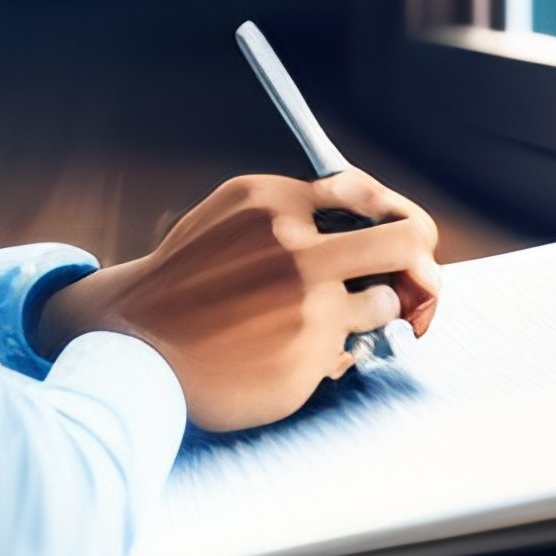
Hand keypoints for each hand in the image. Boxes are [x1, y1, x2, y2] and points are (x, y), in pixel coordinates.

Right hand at [37, 169, 441, 431]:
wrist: (134, 344)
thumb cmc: (187, 281)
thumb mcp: (230, 214)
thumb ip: (296, 207)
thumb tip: (376, 214)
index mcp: (273, 203)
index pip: (370, 196)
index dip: (399, 218)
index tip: (408, 239)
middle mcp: (295, 249)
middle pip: (409, 244)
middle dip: (422, 266)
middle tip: (419, 284)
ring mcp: (305, 307)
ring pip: (384, 304)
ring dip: (368, 315)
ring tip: (322, 323)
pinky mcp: (306, 359)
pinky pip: (352, 352)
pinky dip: (333, 354)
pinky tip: (290, 353)